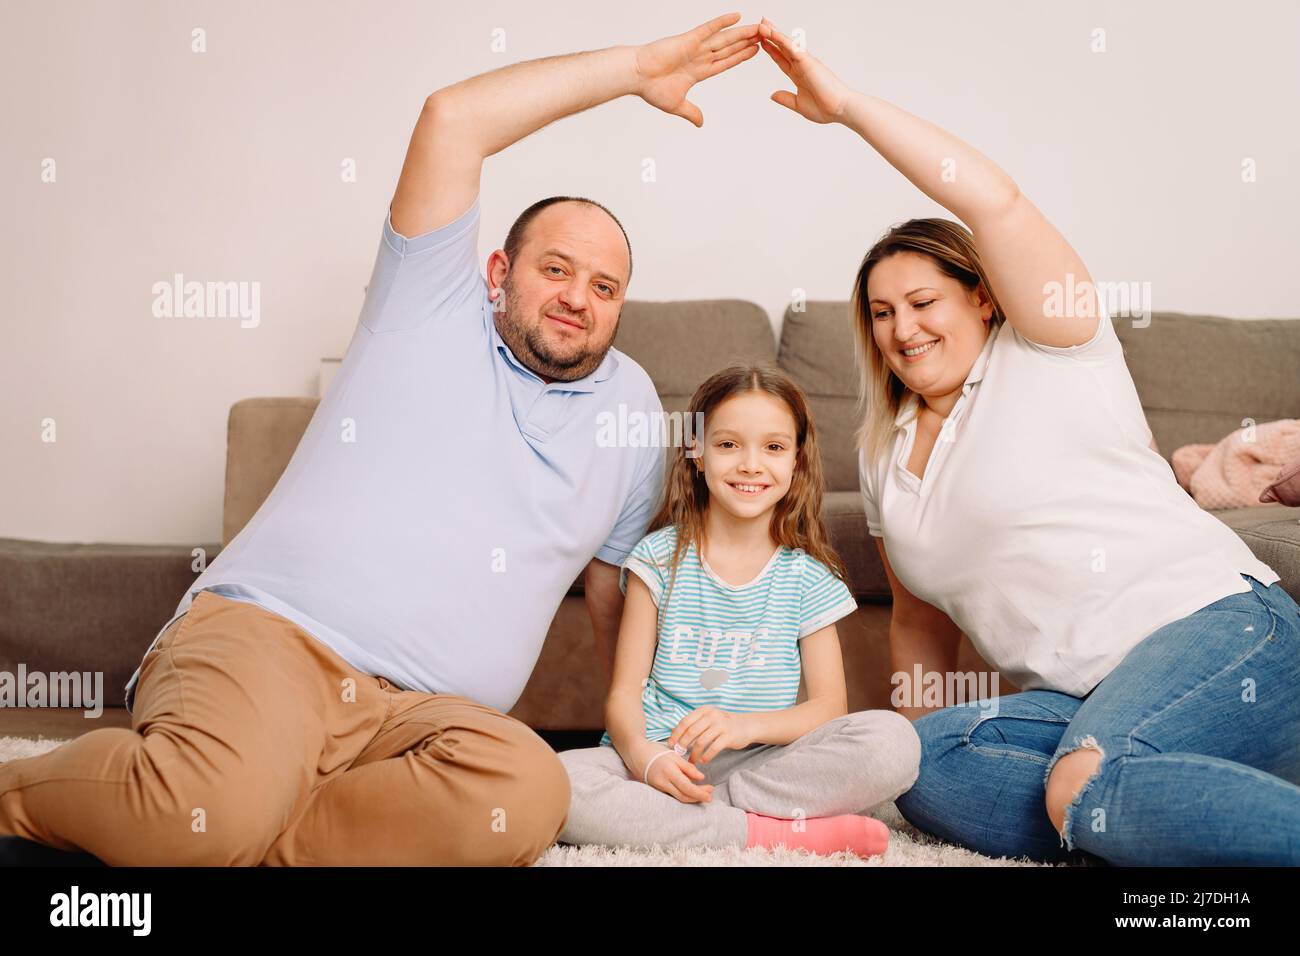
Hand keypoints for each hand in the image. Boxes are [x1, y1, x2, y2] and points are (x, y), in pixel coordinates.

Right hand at [634, 13, 760, 125]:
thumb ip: (691, 112)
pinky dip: (722, 23)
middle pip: (729, 48)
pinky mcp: (688, 40)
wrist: (636, 76)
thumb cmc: (651, 88)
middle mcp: (699, 57)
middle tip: (765, 35)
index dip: (741, 56)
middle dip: (747, 42)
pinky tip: (737, 16)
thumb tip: (701, 123)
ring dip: (742, 33)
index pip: (725, 62)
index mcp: (698, 71)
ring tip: (759, 27)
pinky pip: (708, 29)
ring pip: (724, 39)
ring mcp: (695, 47)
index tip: (756, 51)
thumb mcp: (677, 105)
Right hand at [640, 746, 714, 803]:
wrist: (636, 754)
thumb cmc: (655, 752)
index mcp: (669, 772)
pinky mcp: (658, 789)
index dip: (700, 793)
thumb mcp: (673, 755)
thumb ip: (687, 767)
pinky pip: (673, 795)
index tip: (710, 794)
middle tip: (710, 795)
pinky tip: (691, 791)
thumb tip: (701, 777)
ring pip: (679, 797)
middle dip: (698, 797)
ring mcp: (660, 788)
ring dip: (692, 797)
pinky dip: (684, 794)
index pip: (687, 787)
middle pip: (684, 796)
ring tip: (704, 793)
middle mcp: (664, 783)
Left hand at [669, 707, 755, 763]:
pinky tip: (703, 761)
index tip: (670, 744)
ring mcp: (721, 725)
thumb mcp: (708, 718)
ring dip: (694, 754)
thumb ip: (694, 724)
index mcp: (704, 710)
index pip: (685, 722)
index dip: (676, 734)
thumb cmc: (722, 724)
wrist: (745, 725)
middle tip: (679, 754)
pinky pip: (713, 748)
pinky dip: (706, 756)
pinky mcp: (729, 736)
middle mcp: (712, 715)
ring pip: (701, 742)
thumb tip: (674, 734)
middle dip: (682, 745)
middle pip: (691, 732)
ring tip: (691, 761)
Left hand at [758, 17, 852, 123]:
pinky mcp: (809, 62)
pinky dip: (782, 40)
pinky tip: (773, 32)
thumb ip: (785, 98)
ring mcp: (805, 62)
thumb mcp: (798, 104)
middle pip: (783, 47)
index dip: (771, 50)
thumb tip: (772, 95)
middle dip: (771, 36)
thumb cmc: (824, 108)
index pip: (782, 59)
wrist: (838, 110)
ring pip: (787, 44)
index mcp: (799, 75)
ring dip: (774, 33)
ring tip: (762, 23)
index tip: (762, 41)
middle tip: (760, 24)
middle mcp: (802, 65)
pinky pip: (793, 48)